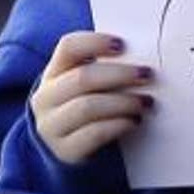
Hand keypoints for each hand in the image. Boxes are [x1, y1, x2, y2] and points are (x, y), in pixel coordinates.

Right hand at [30, 31, 153, 163]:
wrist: (67, 150)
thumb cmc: (88, 107)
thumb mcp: (88, 86)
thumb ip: (106, 69)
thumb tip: (142, 56)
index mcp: (53, 73)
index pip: (68, 47)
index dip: (94, 42)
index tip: (122, 44)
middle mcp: (46, 98)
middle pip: (82, 78)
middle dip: (119, 75)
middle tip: (147, 75)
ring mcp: (51, 126)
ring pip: (87, 107)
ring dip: (122, 102)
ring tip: (146, 102)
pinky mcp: (64, 151)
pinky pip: (93, 134)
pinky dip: (118, 125)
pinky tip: (134, 121)